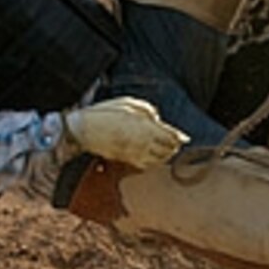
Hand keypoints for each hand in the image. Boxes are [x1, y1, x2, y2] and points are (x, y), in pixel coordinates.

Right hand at [62, 97, 187, 168]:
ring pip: (158, 159)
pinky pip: (146, 164)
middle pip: (167, 149)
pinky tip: (153, 158)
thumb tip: (158, 119)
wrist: (84, 130)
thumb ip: (147, 110)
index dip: (180, 138)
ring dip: (165, 156)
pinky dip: (153, 162)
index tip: (185, 138)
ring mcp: (135, 153)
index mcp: (145, 126)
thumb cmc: (105, 113)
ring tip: (168, 152)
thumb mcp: (128, 103)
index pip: (170, 135)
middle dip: (173, 147)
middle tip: (176, 144)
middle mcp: (143, 142)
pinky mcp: (127, 160)